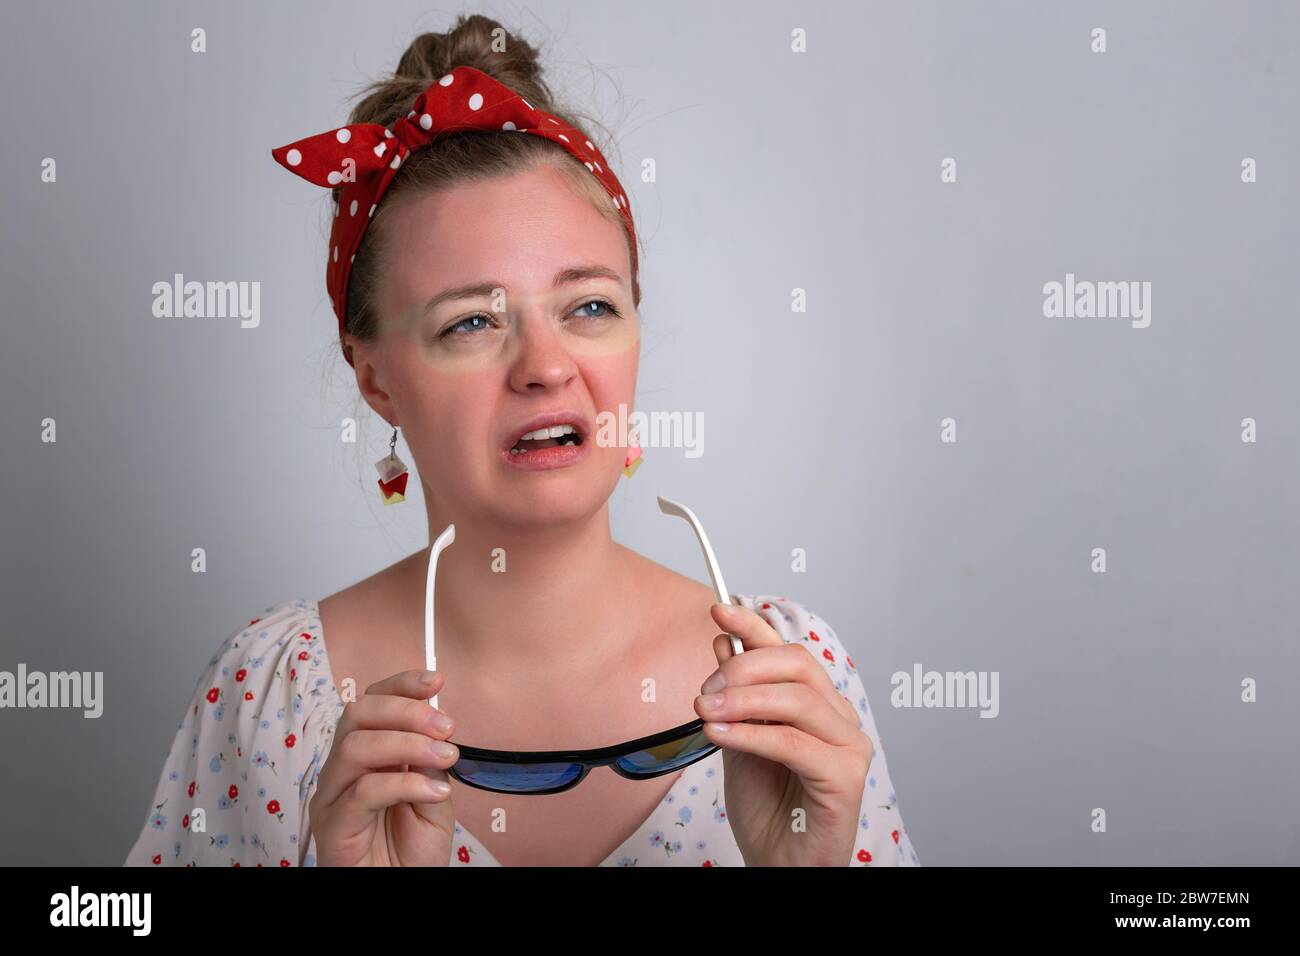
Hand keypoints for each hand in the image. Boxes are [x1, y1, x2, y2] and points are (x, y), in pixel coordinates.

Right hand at [309, 669, 459, 865]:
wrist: (403, 891)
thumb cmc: (411, 851)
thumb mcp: (433, 796)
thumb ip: (429, 762)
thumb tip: (436, 726)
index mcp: (366, 756)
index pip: (370, 704)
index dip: (400, 686)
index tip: (435, 681)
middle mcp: (342, 771)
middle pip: (357, 715)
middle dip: (406, 711)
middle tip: (446, 727)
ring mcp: (331, 797)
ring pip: (356, 747)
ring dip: (407, 744)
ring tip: (446, 757)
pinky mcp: (332, 826)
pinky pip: (363, 792)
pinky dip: (405, 784)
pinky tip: (436, 792)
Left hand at [695, 604, 871, 865]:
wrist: (778, 862)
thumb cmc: (767, 809)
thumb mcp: (740, 739)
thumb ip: (737, 695)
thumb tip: (723, 642)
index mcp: (817, 704)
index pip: (788, 651)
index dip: (754, 625)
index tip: (718, 609)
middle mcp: (840, 718)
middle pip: (798, 666)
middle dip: (745, 667)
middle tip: (705, 689)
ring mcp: (848, 747)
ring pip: (798, 700)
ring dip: (744, 700)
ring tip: (706, 711)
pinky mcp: (845, 778)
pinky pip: (795, 743)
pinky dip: (752, 734)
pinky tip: (722, 734)